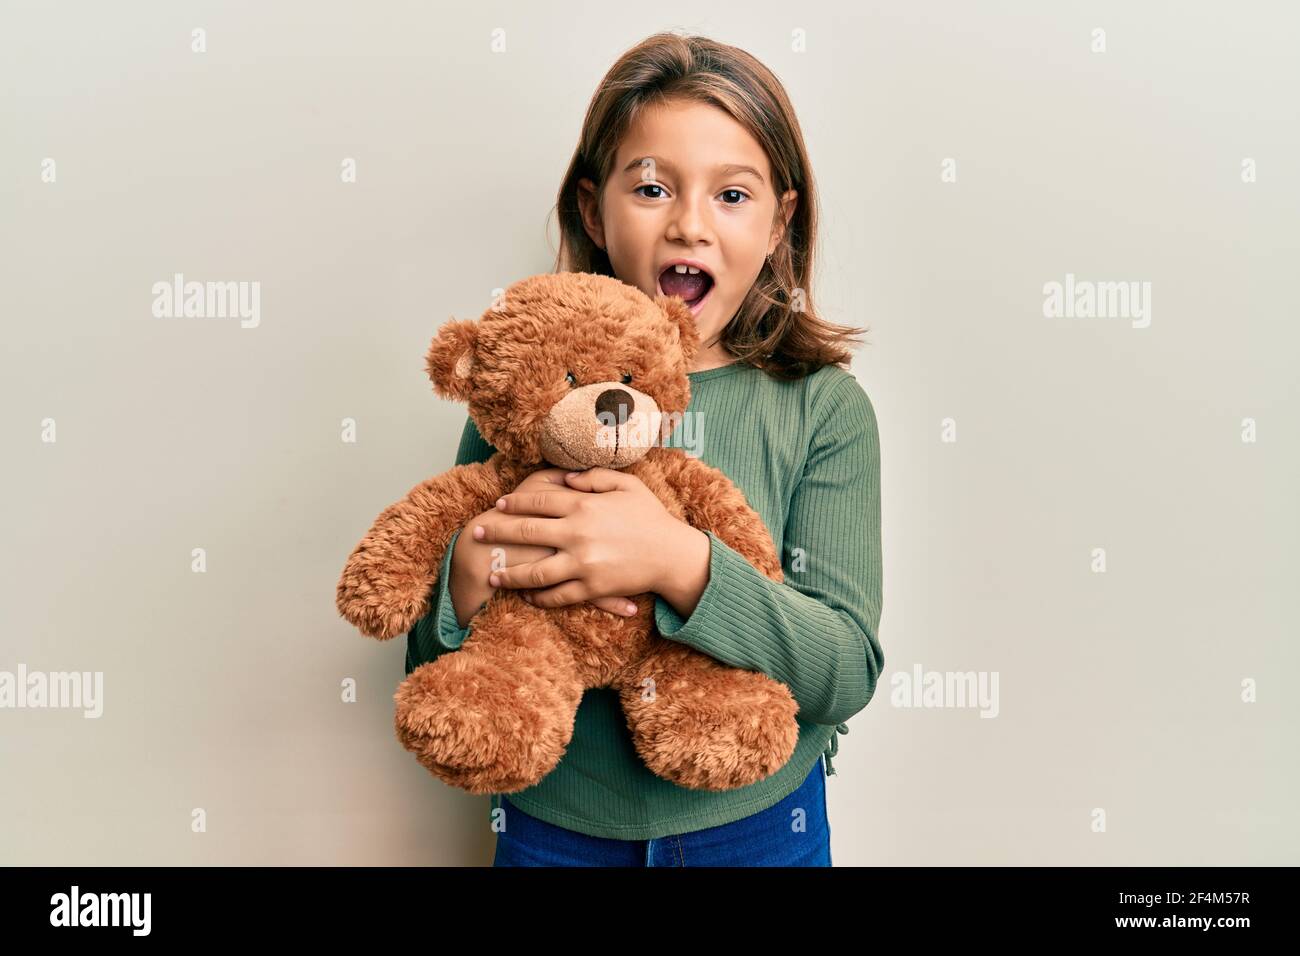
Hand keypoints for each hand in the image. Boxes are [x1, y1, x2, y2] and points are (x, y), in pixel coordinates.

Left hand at [449, 468, 638, 622]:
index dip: (514, 503)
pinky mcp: (591, 588)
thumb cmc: (652, 516)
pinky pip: (557, 596)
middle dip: (496, 532)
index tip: (498, 504)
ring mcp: (582, 564)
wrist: (673, 555)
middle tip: (475, 532)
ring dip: (509, 574)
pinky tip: (526, 596)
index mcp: (583, 506)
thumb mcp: (627, 485)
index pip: (537, 501)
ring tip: (492, 575)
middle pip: (525, 533)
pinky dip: (538, 598)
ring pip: (534, 572)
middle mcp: (577, 534)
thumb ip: (594, 477)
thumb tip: (565, 477)